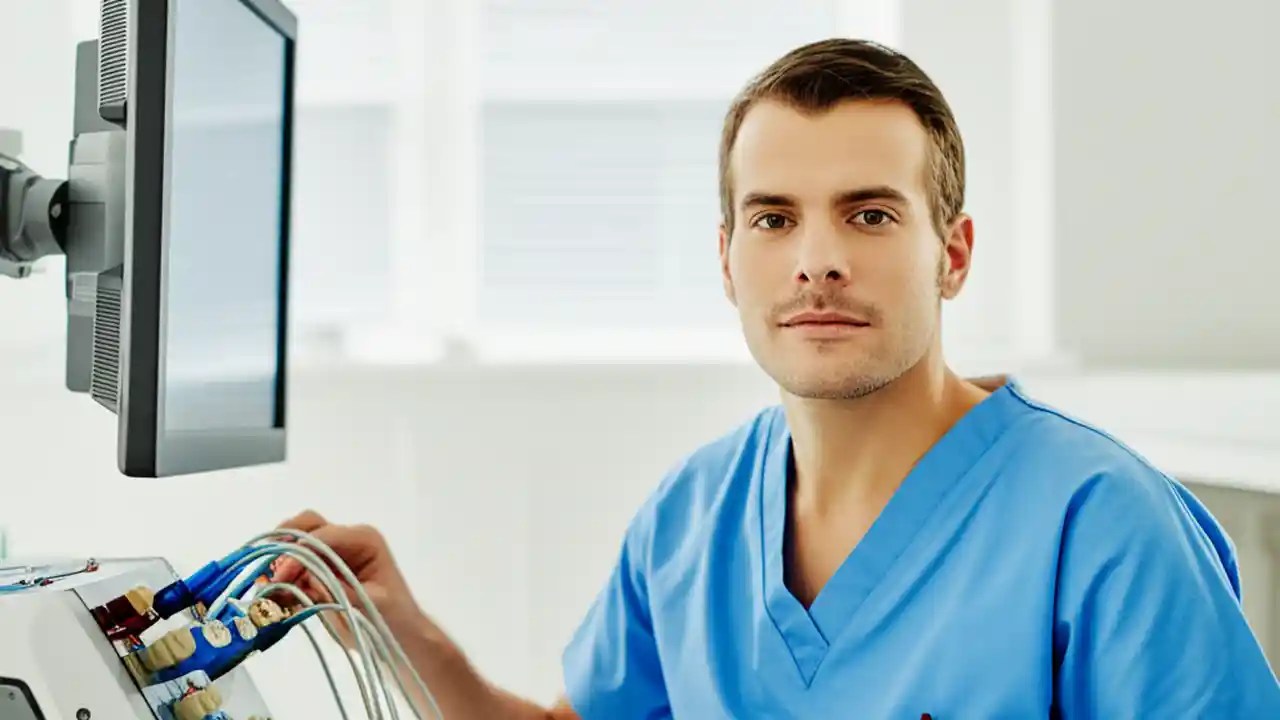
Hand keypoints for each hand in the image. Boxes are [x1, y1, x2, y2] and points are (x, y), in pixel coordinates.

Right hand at [269, 509, 424, 648]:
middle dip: (284, 544)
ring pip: (295, 543)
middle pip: (307, 525)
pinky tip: (271, 593)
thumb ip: (339, 589)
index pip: (323, 536)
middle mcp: (346, 541)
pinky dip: (279, 577)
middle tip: (271, 572)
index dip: (298, 554)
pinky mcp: (319, 572)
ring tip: (269, 586)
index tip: (281, 578)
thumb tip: (308, 578)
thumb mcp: (371, 604)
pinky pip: (293, 567)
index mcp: (364, 540)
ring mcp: (330, 555)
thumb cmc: (392, 617)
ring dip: (278, 561)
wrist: (397, 636)